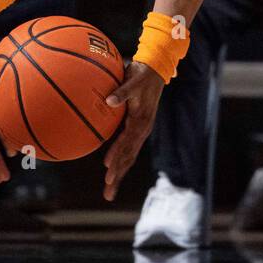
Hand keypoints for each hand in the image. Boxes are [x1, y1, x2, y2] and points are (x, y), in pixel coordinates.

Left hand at [102, 61, 163, 199]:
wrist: (155, 69)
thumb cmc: (142, 74)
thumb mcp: (133, 80)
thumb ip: (122, 92)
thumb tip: (109, 101)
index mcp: (141, 121)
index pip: (127, 144)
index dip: (117, 158)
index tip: (107, 171)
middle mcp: (142, 129)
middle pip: (129, 157)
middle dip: (118, 175)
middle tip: (108, 193)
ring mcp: (141, 130)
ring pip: (129, 156)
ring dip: (119, 173)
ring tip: (110, 189)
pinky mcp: (137, 127)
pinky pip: (128, 148)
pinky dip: (120, 160)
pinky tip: (112, 167)